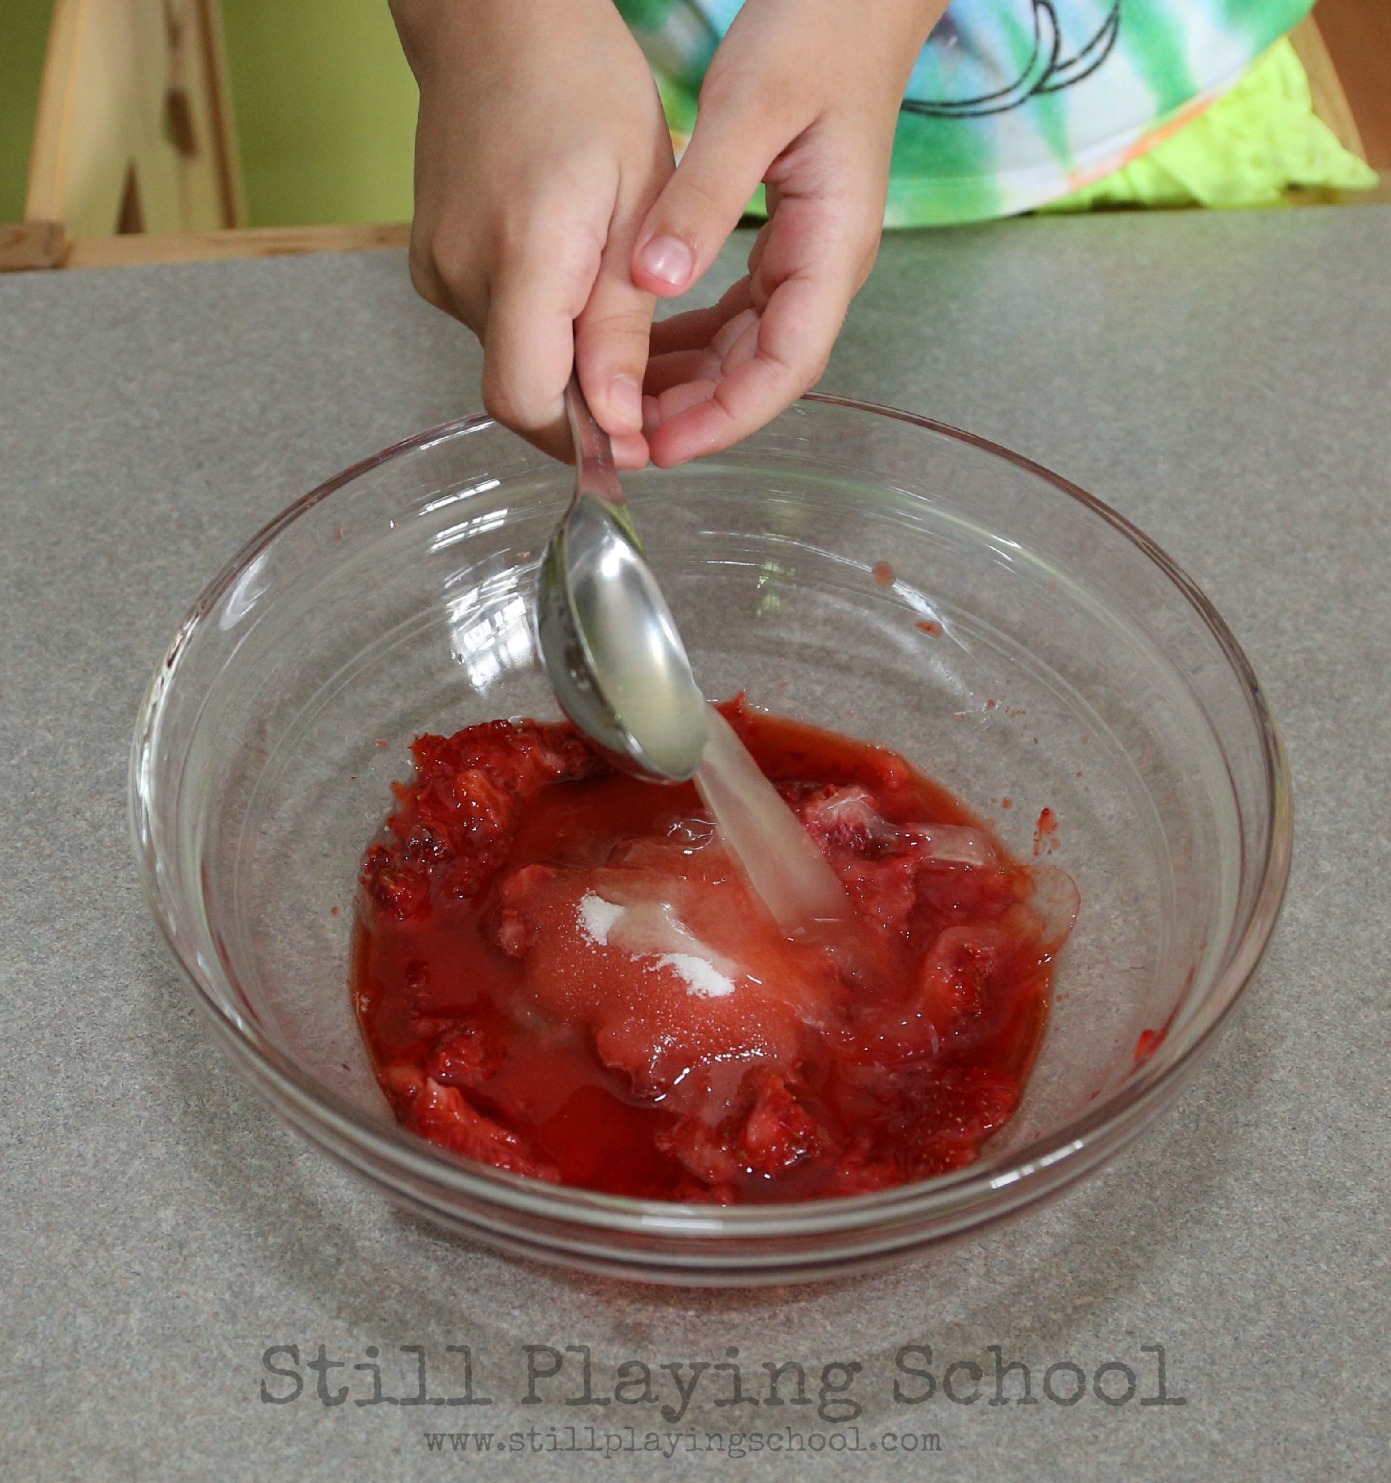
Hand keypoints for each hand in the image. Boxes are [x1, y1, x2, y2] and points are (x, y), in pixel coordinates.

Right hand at [390, 0, 673, 466]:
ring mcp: (439, 271)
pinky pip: (496, 328)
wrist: (496, 22)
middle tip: (651, 401)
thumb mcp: (637, 203)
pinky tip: (583, 301)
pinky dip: (543, 334)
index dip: (581, 441)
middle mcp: (463, 274)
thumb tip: (614, 419)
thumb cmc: (580, 86)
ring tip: (629, 341)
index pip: (527, 399)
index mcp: (523, 255)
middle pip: (520, 393)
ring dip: (570, 372)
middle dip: (589, 415)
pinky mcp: (434, 264)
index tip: (634, 447)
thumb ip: (622, 321)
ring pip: (511, 363)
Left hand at [632, 0, 946, 466]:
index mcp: (831, 250)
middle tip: (622, 436)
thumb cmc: (821, 31)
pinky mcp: (784, 244)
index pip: (783, 368)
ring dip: (687, 384)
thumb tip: (654, 279)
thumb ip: (703, 197)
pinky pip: (733, 316)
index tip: (664, 444)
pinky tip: (641, 346)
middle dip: (695, 414)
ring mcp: (806, 260)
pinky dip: (689, 340)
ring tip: (621, 403)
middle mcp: (823, 269)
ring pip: (742, 352)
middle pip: (759, 374)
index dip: (725, 418)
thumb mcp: (752, 106)